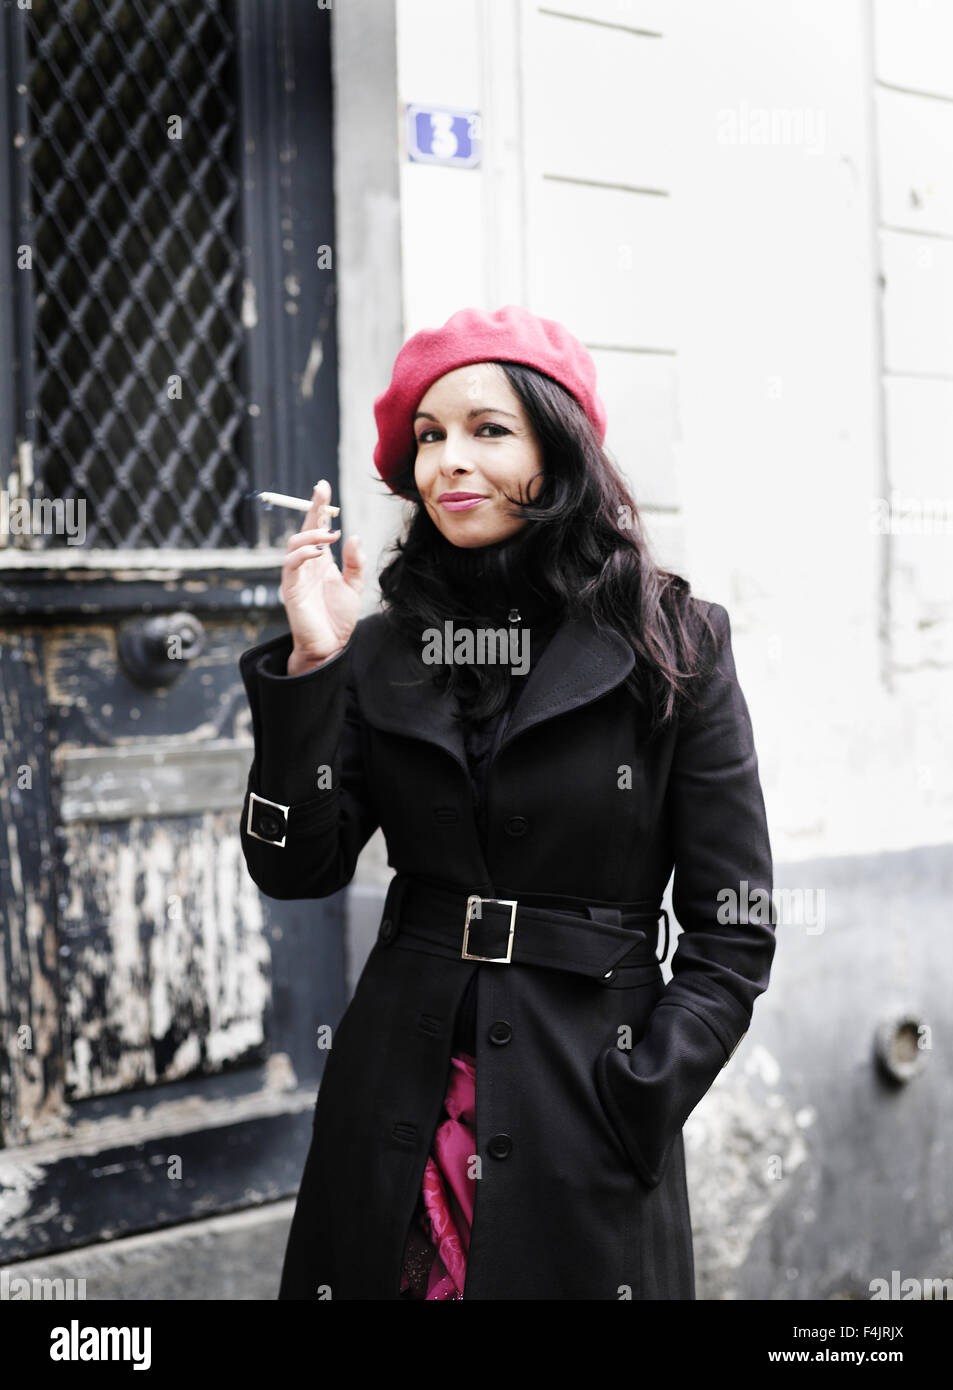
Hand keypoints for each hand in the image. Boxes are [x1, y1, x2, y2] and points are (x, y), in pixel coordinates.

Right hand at [280, 479, 364, 670]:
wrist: (329, 645)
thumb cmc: (339, 618)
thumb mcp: (354, 586)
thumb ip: (354, 563)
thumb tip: (353, 536)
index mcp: (322, 561)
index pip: (318, 528)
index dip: (319, 507)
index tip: (322, 487)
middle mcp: (307, 564)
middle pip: (304, 529)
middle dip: (311, 508)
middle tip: (322, 493)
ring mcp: (297, 575)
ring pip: (294, 543)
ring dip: (311, 533)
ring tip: (329, 534)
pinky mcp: (291, 588)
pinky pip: (291, 564)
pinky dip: (303, 553)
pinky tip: (319, 551)